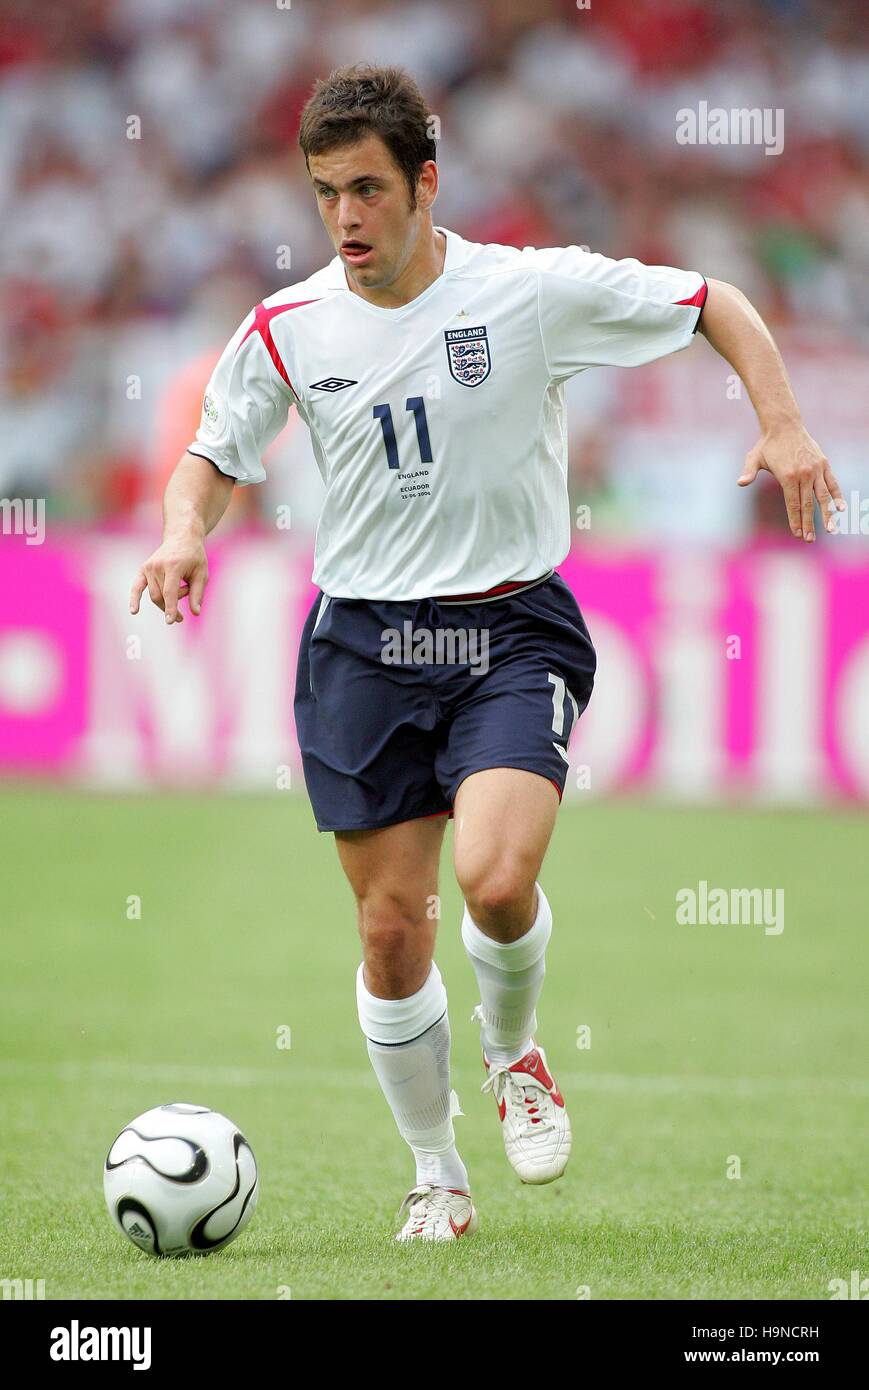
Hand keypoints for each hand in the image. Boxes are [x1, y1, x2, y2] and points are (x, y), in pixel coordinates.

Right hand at [130, 535, 208, 623]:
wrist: (182, 538)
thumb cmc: (194, 557)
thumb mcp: (202, 574)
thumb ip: (197, 594)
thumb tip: (195, 613)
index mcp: (173, 566)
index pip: (170, 591)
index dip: (170, 607)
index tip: (170, 621)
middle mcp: (158, 566)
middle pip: (161, 596)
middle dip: (171, 607)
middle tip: (183, 612)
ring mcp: (149, 567)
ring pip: (154, 595)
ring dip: (167, 600)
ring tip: (182, 590)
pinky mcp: (143, 569)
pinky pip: (137, 587)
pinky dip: (134, 599)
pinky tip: (133, 611)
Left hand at [738, 423, 844, 540]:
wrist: (785, 425)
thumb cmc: (767, 445)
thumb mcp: (754, 458)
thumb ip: (748, 473)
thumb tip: (740, 483)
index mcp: (787, 476)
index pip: (793, 505)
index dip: (795, 521)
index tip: (797, 534)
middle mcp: (804, 474)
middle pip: (807, 505)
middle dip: (808, 524)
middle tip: (809, 539)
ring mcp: (816, 469)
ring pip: (823, 496)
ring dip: (827, 514)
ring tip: (830, 529)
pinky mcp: (824, 464)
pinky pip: (832, 483)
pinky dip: (837, 495)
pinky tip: (840, 508)